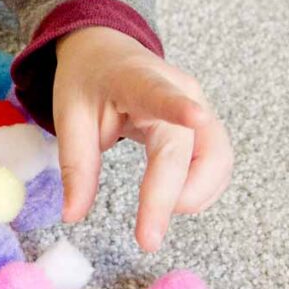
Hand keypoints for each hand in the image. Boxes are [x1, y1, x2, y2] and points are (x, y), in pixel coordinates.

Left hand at [52, 27, 232, 251]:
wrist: (105, 51)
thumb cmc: (88, 82)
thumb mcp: (69, 117)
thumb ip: (75, 166)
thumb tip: (73, 216)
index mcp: (139, 81)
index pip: (163, 94)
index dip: (181, 108)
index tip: (196, 116)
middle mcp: (183, 91)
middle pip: (194, 148)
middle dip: (174, 195)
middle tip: (146, 237)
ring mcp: (201, 107)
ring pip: (218, 160)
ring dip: (193, 196)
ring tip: (153, 212)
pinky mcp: (207, 126)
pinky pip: (217, 165)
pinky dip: (199, 191)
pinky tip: (171, 200)